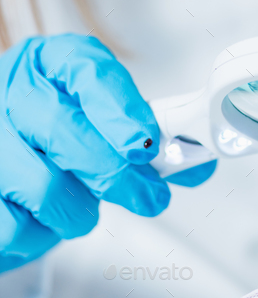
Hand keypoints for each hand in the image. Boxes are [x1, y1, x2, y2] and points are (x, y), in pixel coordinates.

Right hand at [0, 34, 178, 271]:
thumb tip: (197, 165)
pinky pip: (12, 226)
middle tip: (149, 197)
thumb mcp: (98, 114)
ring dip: (79, 211)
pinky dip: (40, 236)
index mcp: (49, 61)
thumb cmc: (57, 130)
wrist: (5, 144)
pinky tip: (45, 221)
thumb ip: (147, 137)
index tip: (146, 144)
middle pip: (65, 130)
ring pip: (43, 186)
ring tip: (84, 208)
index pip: (86, 69)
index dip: (120, 108)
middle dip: (117, 173)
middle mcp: (11, 90)